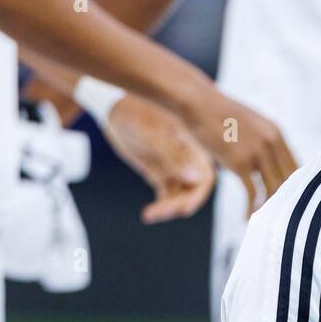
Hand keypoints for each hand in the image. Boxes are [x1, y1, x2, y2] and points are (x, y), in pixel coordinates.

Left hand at [105, 95, 215, 223]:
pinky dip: (161, 205)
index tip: (185, 208)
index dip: (198, 194)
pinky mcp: (162, 173)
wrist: (114, 107)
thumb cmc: (136, 113)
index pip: (205, 177)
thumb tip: (195, 178)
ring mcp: (175, 167)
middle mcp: (189, 158)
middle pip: (193, 190)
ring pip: (180, 195)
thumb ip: (174, 156)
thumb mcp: (153, 134)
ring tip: (150, 214)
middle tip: (161, 213)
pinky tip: (149, 213)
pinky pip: (167, 194)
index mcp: (194, 146)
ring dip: (169, 207)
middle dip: (180, 204)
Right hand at [178, 85, 297, 214]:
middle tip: (280, 217)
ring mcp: (257, 153)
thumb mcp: (250, 123)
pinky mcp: (240, 163)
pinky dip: (252, 209)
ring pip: (275, 190)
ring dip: (270, 208)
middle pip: (289, 180)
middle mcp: (272, 142)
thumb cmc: (219, 114)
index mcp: (276, 133)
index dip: (295, 187)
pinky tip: (247, 216)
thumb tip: (268, 159)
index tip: (289, 202)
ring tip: (264, 220)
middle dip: (286, 201)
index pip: (296, 167)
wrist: (198, 104)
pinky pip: (253, 194)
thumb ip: (262, 140)